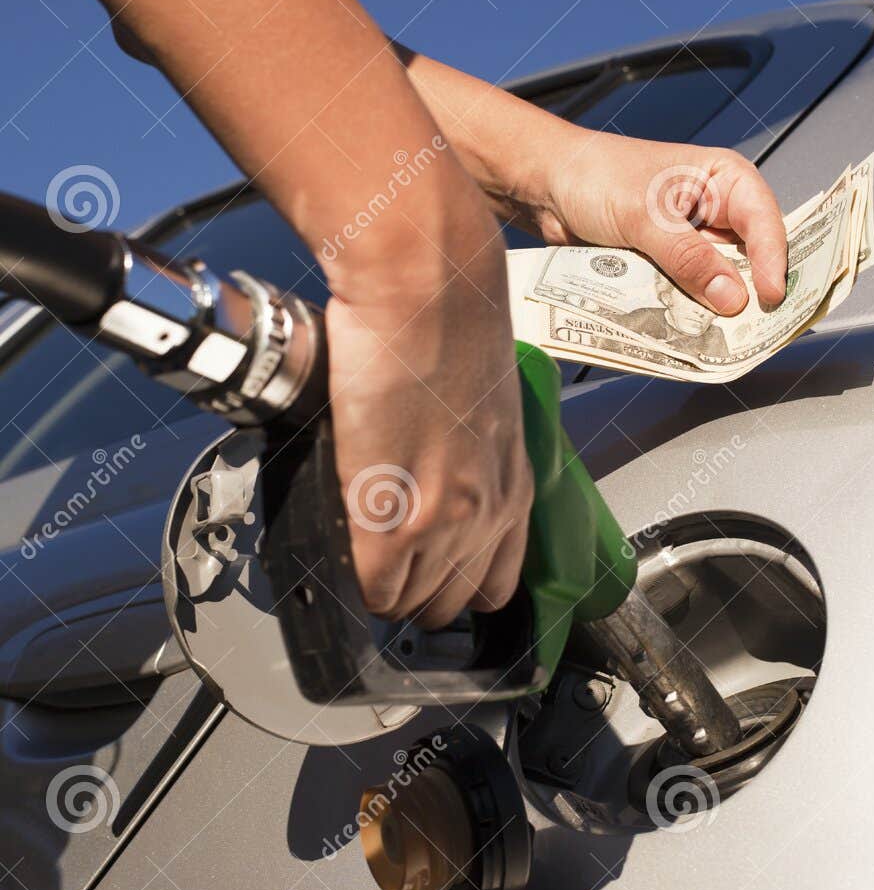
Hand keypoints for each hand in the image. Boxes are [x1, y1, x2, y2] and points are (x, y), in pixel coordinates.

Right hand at [324, 165, 531, 629]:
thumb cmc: (450, 320)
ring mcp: (443, 522)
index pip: (497, 580)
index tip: (428, 574)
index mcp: (515, 480)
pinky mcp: (393, 519)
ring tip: (359, 561)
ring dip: (384, 591)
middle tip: (385, 571)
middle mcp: (490, 510)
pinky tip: (343, 556)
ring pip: (413, 604)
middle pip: (453, 600)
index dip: (456, 582)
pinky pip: (374, 588)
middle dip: (417, 593)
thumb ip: (465, 450)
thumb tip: (427, 466)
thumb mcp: (480, 403)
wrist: (427, 286)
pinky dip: (355, 583)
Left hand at [538, 132, 787, 315]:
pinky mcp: (667, 265)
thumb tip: (733, 299)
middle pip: (749, 256)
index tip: (771, 298)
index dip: (772, 260)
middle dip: (751, 290)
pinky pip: (688, 292)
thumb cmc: (597, 177)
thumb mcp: (646, 216)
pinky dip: (688, 311)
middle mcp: (715, 211)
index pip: (763, 220)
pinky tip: (691, 334)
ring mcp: (692, 241)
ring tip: (726, 340)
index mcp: (723, 179)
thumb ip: (689, 257)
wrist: (545, 185)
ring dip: (717, 308)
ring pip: (719, 281)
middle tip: (759, 330)